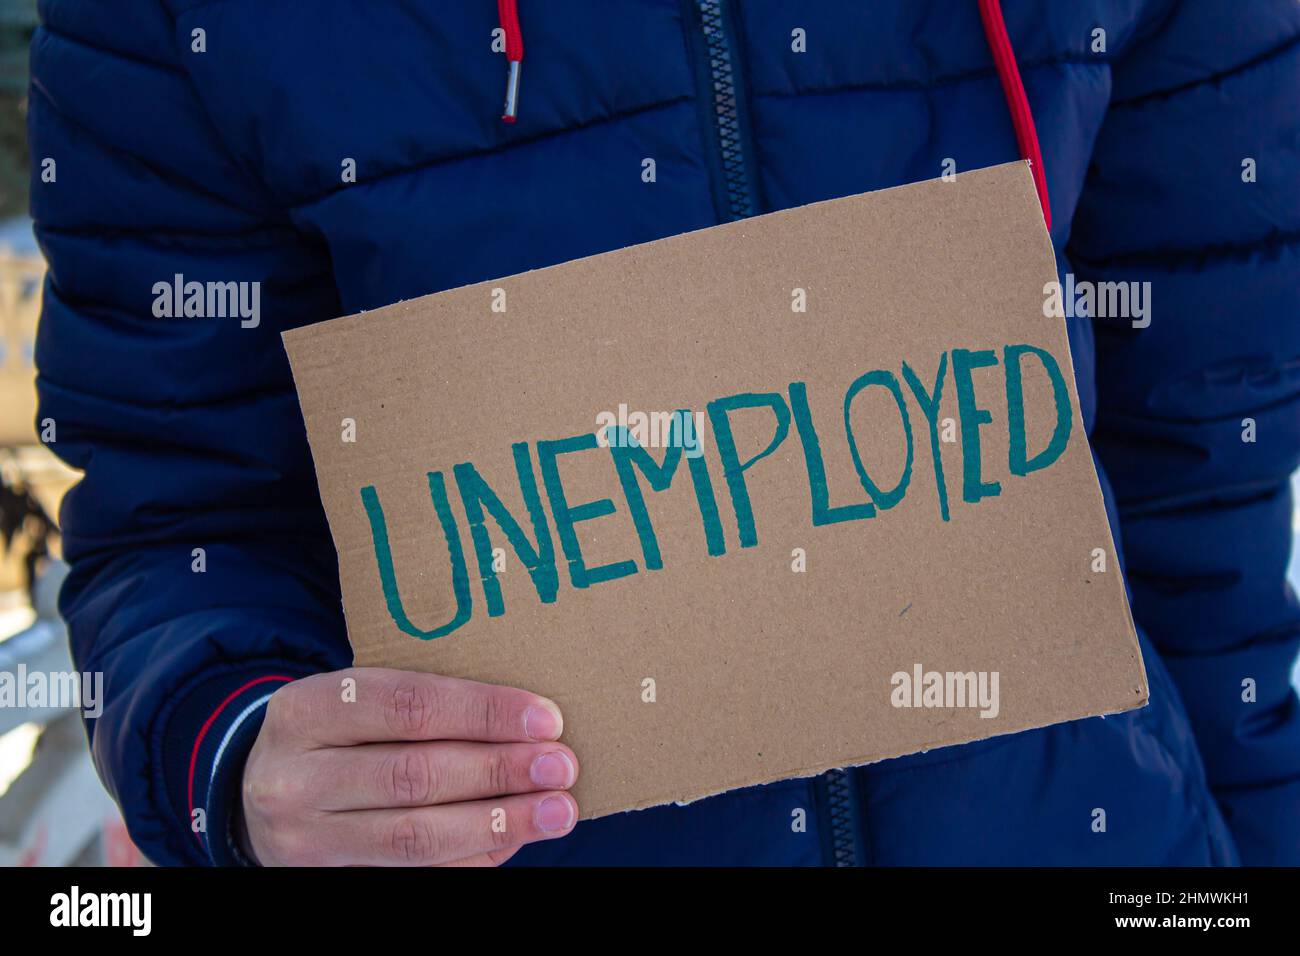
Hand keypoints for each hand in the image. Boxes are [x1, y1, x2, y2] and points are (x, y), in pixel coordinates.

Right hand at [239, 667, 578, 865]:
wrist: (260, 792)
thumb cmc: (337, 732)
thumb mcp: (358, 698)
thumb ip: (425, 703)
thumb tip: (530, 723)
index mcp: (306, 710)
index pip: (407, 706)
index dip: (483, 713)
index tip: (546, 717)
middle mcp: (295, 779)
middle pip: (414, 775)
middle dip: (499, 771)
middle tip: (561, 766)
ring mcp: (306, 841)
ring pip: (415, 837)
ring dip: (499, 824)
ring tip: (557, 810)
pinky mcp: (325, 882)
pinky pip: (415, 876)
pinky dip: (473, 857)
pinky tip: (516, 839)